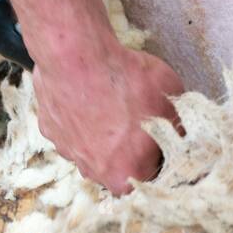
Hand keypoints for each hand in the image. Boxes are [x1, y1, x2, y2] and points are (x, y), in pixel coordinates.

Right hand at [29, 40, 184, 195]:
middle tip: (140, 117)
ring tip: (114, 104)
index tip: (164, 136)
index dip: (160, 155)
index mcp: (126, 175)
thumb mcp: (173, 102)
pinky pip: (72, 129)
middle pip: (119, 166)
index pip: (151, 176)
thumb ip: (178, 127)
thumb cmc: (128, 82)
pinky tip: (92, 96)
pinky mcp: (50, 129)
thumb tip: (182, 133)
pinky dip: (82, 117)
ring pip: (93, 148)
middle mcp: (93, 171)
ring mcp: (68, 151)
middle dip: (131, 147)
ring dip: (104, 133)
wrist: (79, 57)